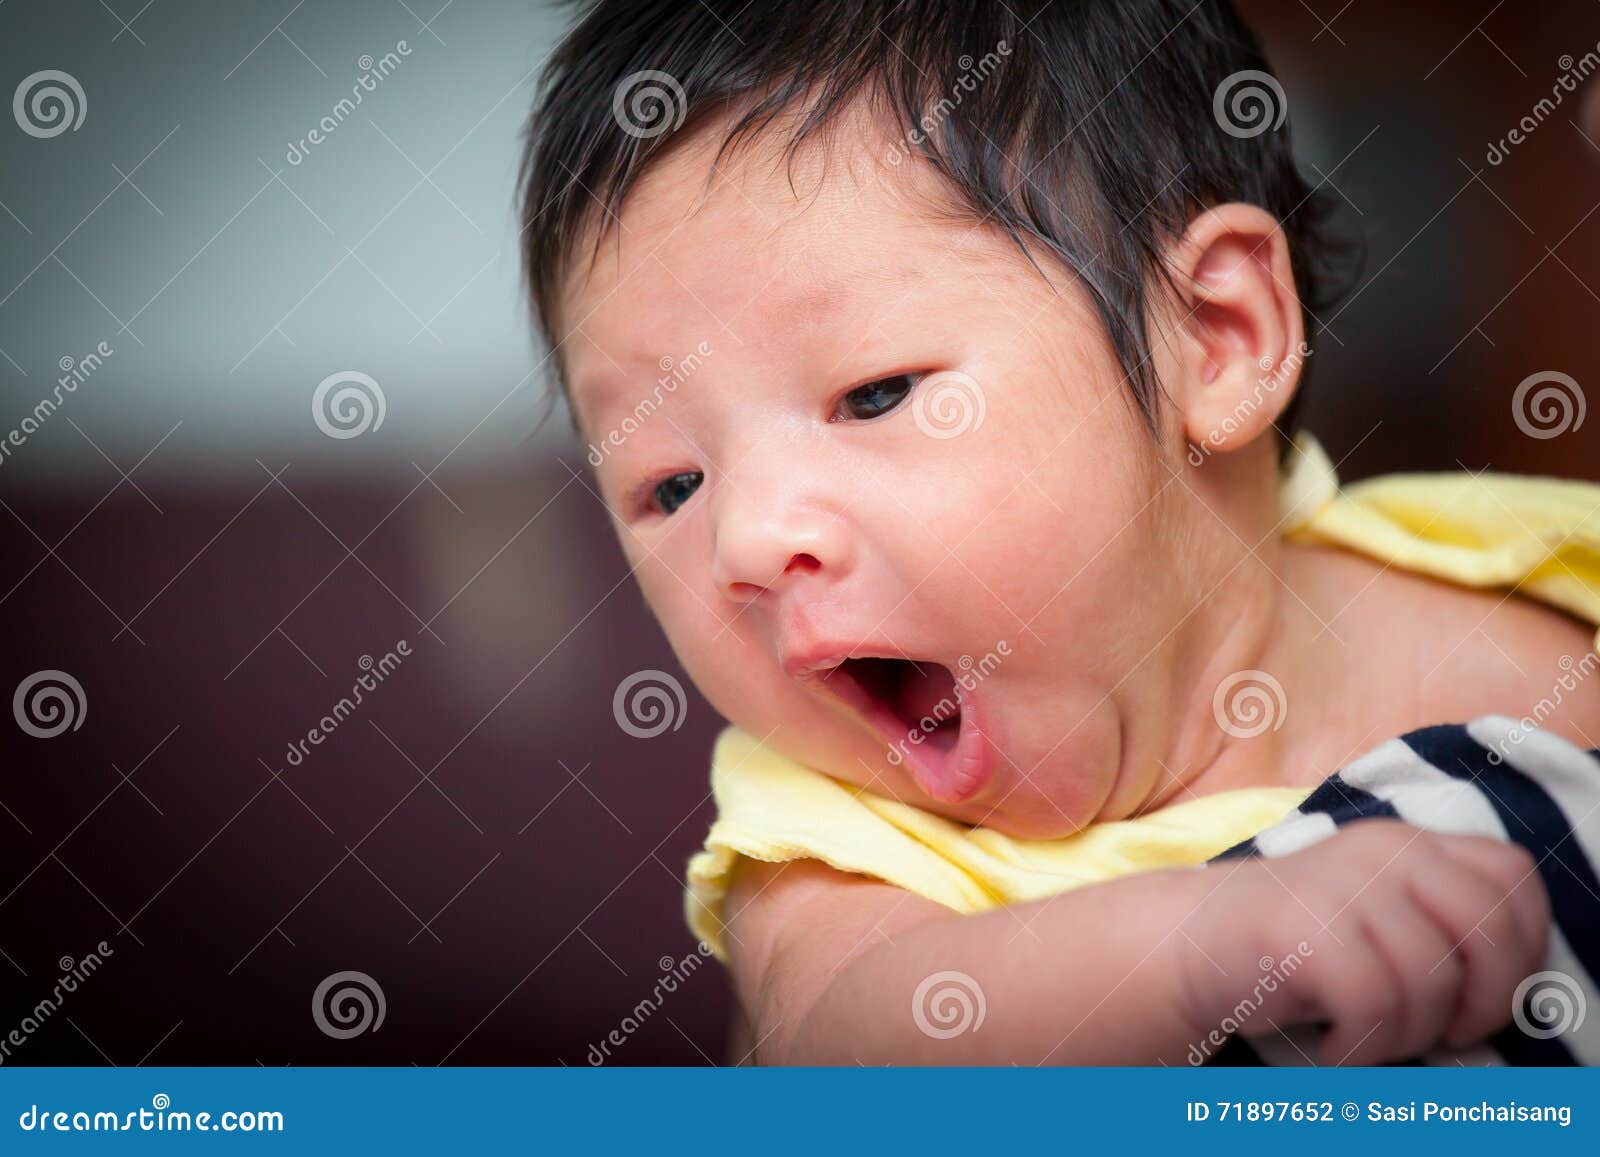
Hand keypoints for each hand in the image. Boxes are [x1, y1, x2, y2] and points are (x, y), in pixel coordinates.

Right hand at [1177, 819, 1550, 1064]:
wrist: (1189, 946)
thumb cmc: (1300, 951)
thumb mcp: (1382, 920)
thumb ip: (1443, 926)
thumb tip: (1507, 989)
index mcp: (1411, 843)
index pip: (1511, 877)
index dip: (1520, 945)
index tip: (1479, 993)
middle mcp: (1383, 849)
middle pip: (1490, 927)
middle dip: (1482, 1000)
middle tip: (1443, 1032)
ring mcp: (1342, 883)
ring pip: (1430, 979)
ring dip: (1407, 1036)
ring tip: (1368, 1039)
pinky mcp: (1304, 924)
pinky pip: (1374, 1002)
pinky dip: (1362, 1046)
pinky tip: (1335, 1048)